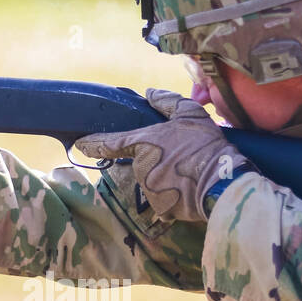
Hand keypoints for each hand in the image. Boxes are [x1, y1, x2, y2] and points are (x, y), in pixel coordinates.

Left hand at [74, 88, 244, 221]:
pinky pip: (163, 200)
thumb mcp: (190, 114)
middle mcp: (141, 167)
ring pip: (153, 182)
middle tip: (182, 158)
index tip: (79, 144)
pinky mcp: (159, 208)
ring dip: (167, 178)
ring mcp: (148, 189)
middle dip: (158, 161)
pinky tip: (189, 189)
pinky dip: (173, 196)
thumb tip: (149, 92)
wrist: (222, 182)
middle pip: (142, 163)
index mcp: (144, 142)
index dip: (92, 144)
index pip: (110, 143)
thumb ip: (167, 101)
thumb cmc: (205, 145)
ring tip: (189, 173)